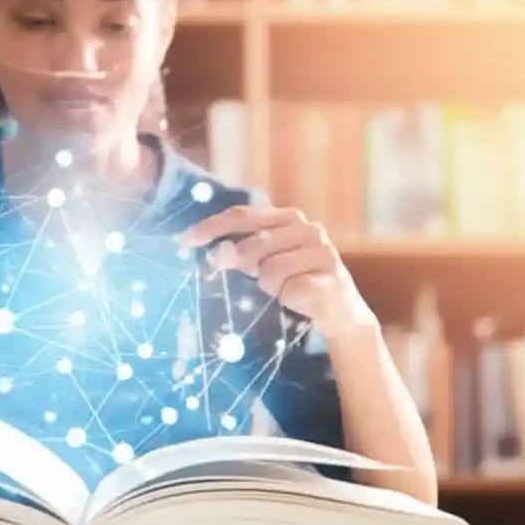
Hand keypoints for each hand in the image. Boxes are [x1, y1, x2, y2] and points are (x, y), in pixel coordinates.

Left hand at [178, 204, 376, 337]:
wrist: (339, 309)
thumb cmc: (294, 280)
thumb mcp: (264, 261)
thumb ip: (240, 252)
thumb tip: (214, 254)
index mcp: (288, 218)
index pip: (243, 215)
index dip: (212, 227)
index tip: (184, 241)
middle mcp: (309, 229)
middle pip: (256, 242)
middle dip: (236, 261)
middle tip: (228, 274)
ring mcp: (324, 253)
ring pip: (272, 270)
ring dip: (268, 286)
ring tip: (280, 290)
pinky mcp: (332, 281)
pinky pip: (291, 291)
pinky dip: (287, 299)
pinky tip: (298, 300)